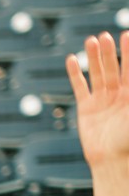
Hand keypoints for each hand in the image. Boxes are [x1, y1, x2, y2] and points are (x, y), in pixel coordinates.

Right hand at [68, 31, 128, 174]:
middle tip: (106, 36)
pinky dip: (76, 74)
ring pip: (97, 74)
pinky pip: (80, 87)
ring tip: (91, 40)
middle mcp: (119, 94)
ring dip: (94, 57)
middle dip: (110, 52)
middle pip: (114, 67)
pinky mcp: (86, 108)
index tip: (127, 35)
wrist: (112, 160)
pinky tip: (73, 59)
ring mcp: (102, 100)